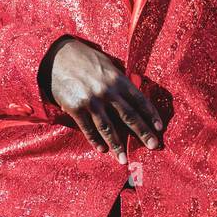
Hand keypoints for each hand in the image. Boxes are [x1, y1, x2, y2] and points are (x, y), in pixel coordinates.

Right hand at [44, 38, 162, 163]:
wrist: (57, 56)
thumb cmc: (85, 59)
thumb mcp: (107, 65)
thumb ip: (120, 80)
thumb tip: (133, 94)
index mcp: (118, 79)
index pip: (140, 100)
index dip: (151, 115)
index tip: (159, 128)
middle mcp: (107, 91)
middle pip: (129, 116)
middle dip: (143, 132)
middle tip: (153, 146)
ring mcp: (91, 101)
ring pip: (108, 127)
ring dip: (117, 145)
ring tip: (123, 159)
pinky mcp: (75, 107)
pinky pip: (88, 128)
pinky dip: (95, 140)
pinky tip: (102, 150)